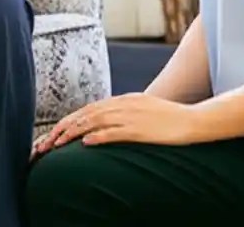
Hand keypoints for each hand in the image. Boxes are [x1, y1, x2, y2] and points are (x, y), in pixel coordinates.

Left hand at [31, 93, 197, 156]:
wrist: (194, 120)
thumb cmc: (171, 118)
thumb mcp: (145, 110)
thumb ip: (127, 113)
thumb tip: (110, 122)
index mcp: (125, 99)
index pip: (91, 107)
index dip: (73, 118)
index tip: (58, 128)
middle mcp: (125, 105)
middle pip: (88, 113)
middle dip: (66, 125)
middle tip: (50, 137)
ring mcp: (132, 116)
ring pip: (96, 121)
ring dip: (75, 132)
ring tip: (60, 142)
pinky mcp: (140, 130)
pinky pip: (114, 132)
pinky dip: (98, 136)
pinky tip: (86, 143)